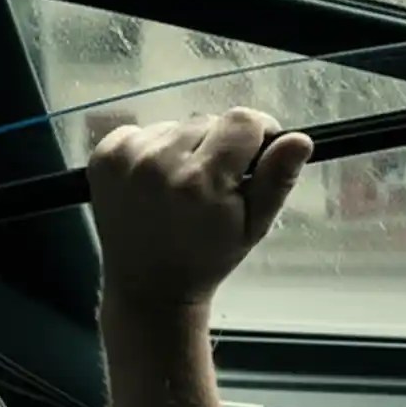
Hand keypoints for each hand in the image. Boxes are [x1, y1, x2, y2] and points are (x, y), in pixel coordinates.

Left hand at [88, 107, 312, 313]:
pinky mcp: (105, 156)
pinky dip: (155, 148)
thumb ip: (277, 179)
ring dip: (187, 148)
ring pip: (178, 126)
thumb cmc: (208, 257)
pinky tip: (157, 181)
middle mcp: (161, 163)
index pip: (243, 120)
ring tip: (183, 187)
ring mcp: (128, 158)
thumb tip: (300, 139)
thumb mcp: (255, 225)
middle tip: (216, 184)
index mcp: (202, 180)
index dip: (258, 131)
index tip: (257, 152)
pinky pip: (145, 130)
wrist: (148, 286)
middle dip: (221, 146)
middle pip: (210, 121)